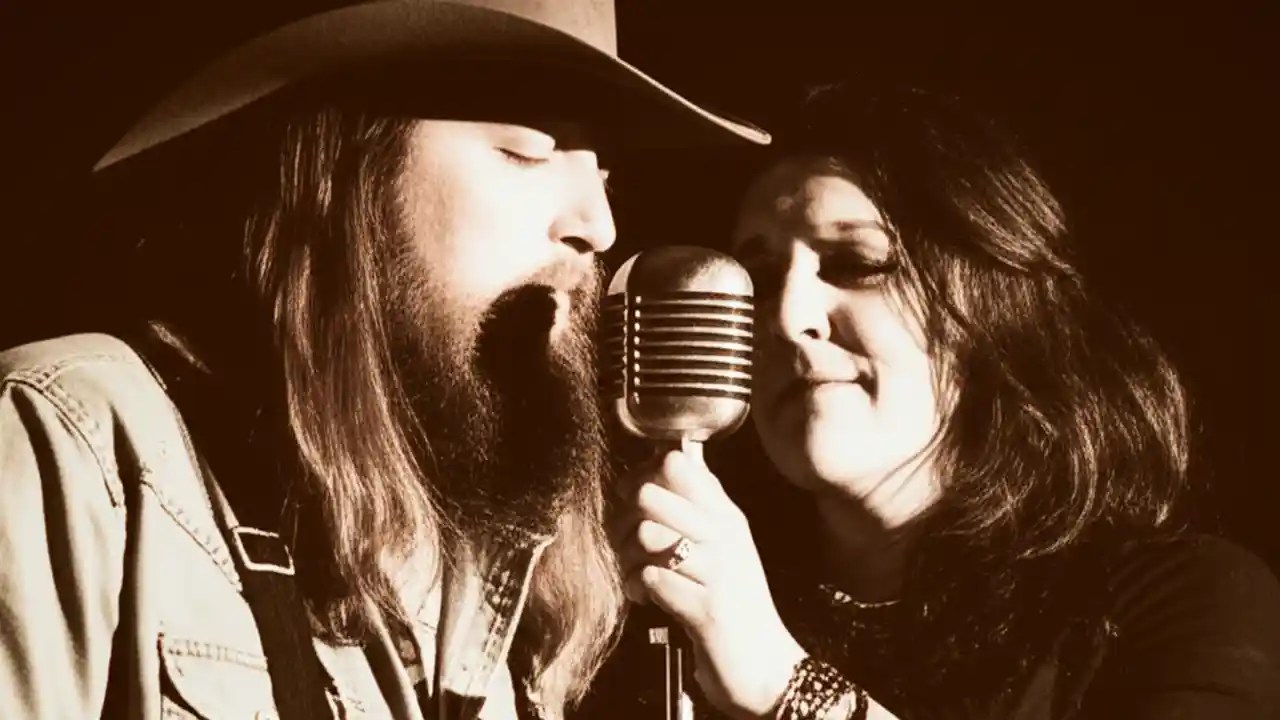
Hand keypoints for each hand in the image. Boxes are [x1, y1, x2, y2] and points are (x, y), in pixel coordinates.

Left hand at [612, 446, 806, 717]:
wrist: (765, 667)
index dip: (640, 476)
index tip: (632, 503)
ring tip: (635, 573)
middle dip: (623, 517)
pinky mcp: (705, 608)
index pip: (675, 463)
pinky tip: (645, 598)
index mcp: (726, 513)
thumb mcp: (720, 547)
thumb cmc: (733, 603)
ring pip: (647, 534)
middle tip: (625, 543)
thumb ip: (694, 510)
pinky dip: (638, 588)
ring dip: (628, 557)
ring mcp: (718, 570)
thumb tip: (657, 468)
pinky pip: (652, 579)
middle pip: (650, 493)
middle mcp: (725, 533)